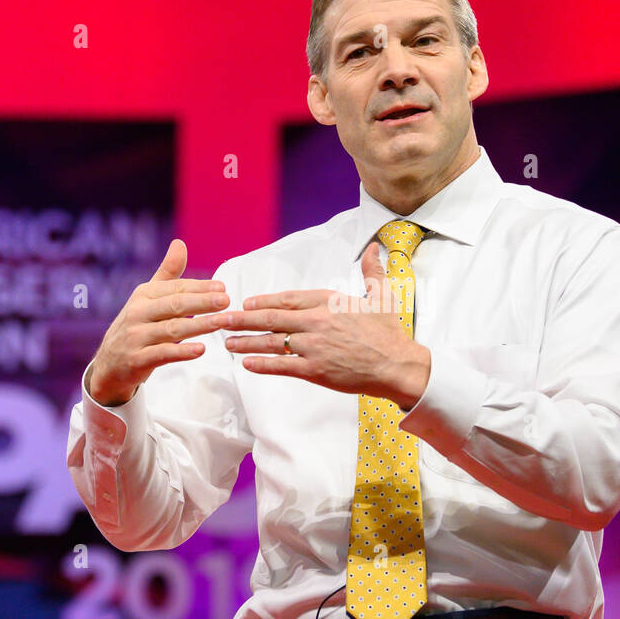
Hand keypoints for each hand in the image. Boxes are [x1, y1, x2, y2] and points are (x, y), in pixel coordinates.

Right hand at [87, 238, 229, 405]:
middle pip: (174, 306)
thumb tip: (180, 243)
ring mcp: (135, 337)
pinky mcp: (137, 360)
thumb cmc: (137, 326)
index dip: (199, 288)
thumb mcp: (147, 298)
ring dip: (199, 326)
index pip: (175, 288)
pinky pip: (162, 354)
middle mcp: (137, 313)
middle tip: (226, 301)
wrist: (110, 365)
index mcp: (143, 295)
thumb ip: (167, 273)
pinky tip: (201, 350)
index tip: (222, 288)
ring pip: (171, 330)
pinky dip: (182, 352)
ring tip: (221, 323)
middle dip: (201, 302)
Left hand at [216, 240, 430, 408]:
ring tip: (226, 342)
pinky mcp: (315, 370)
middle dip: (242, 319)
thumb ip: (372, 271)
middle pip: (271, 318)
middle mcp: (317, 321)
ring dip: (245, 342)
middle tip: (221, 319)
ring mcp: (314, 346)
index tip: (246, 302)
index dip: (264, 302)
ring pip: (271, 342)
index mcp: (329, 302)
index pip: (288, 298)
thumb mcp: (383, 296)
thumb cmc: (390, 333)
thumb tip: (373, 248)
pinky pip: (281, 366)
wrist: (398, 365)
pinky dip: (261, 364)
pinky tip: (246, 363)